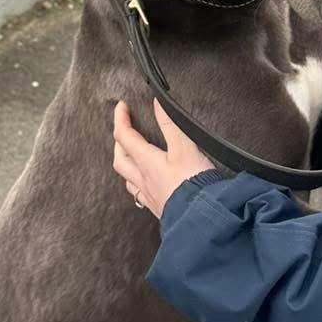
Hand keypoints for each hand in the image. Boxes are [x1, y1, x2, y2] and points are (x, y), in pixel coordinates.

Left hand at [112, 98, 214, 217]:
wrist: (202, 217)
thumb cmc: (194, 182)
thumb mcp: (184, 147)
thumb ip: (170, 124)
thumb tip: (158, 104)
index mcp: (146, 162)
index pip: (125, 137)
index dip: (120, 119)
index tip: (121, 106)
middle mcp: (143, 180)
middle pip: (120, 160)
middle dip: (118, 143)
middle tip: (123, 131)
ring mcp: (150, 196)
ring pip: (128, 180)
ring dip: (126, 166)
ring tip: (131, 158)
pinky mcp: (159, 208)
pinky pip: (140, 196)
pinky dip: (139, 185)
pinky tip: (147, 185)